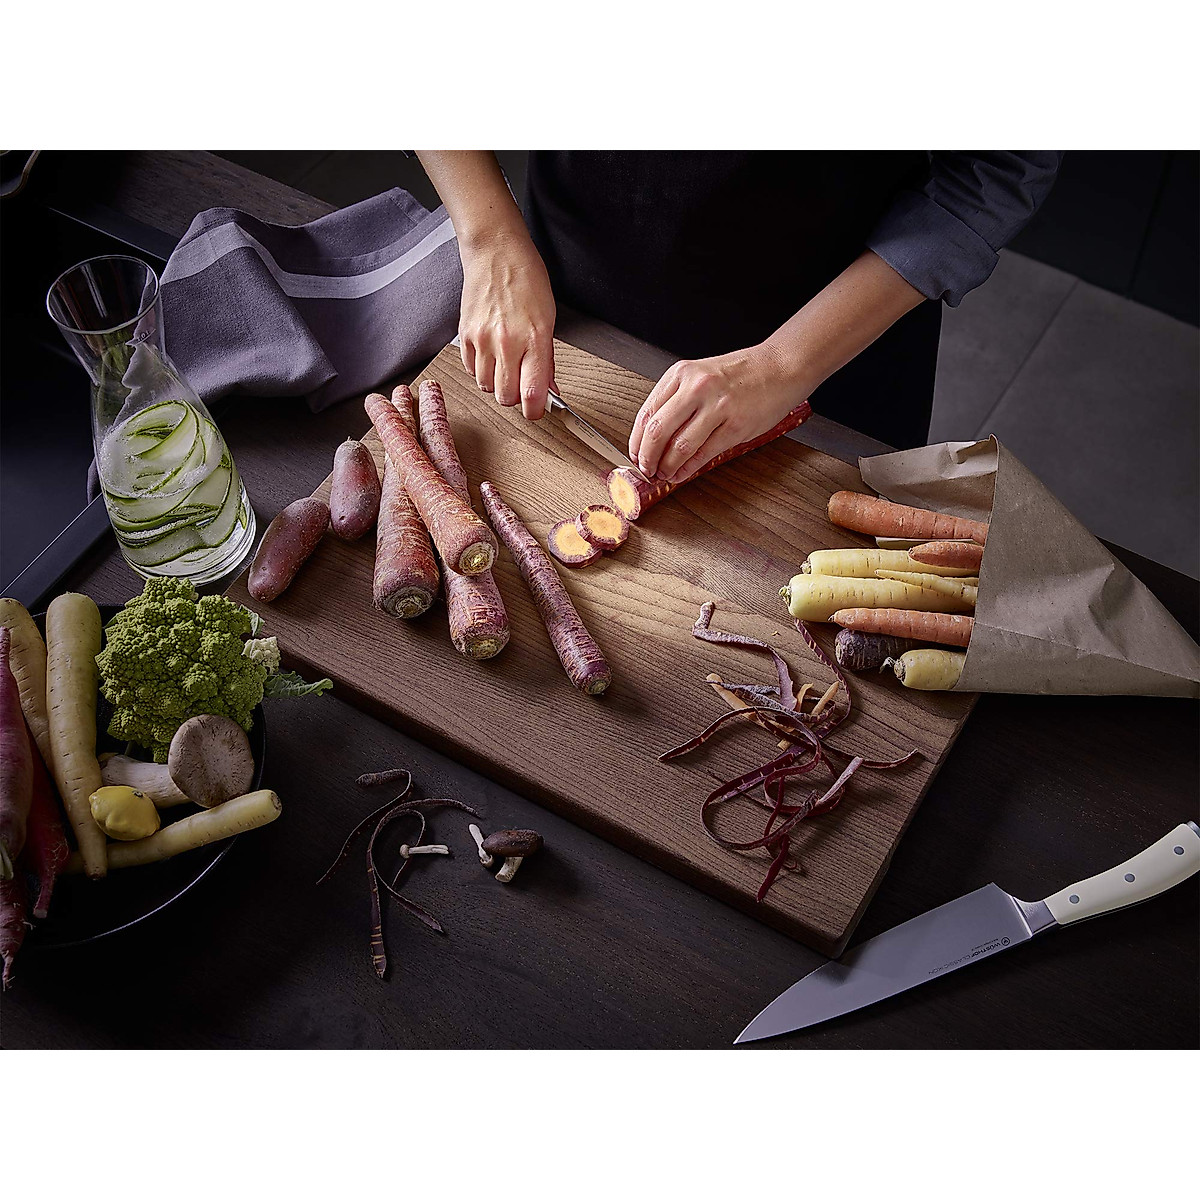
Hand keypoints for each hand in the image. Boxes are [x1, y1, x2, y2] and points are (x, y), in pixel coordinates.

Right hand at [459, 235, 556, 419]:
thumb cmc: (525, 278)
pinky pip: (471, 370)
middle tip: (522, 383)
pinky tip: (491, 354)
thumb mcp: (548, 319)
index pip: (532, 394)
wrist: (495, 252)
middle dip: (515, 397)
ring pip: (486, 387)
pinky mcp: (465, 335)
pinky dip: (482, 370)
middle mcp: (506, 342)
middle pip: (506, 397)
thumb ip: (547, 359)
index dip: (535, 411)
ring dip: (497, 383)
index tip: (537, 410)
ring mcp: (482, 339)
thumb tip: (549, 388)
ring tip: (506, 364)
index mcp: (533, 338)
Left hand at [629, 343, 809, 483]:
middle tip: (647, 469)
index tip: (636, 454)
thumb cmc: (742, 374)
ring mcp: (717, 406)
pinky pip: (703, 454)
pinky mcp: (735, 425)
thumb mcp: (701, 376)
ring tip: (665, 474)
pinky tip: (682, 473)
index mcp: (682, 373)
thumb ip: (678, 401)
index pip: (647, 412)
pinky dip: (688, 469)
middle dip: (647, 457)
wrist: (781, 367)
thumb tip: (655, 437)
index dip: (637, 440)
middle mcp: (697, 387)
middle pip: (658, 431)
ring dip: (667, 467)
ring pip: (679, 446)